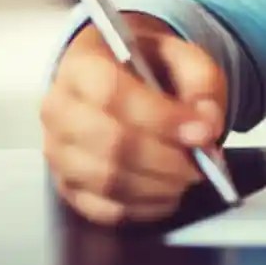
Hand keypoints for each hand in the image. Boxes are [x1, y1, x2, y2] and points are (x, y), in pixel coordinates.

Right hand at [40, 14, 227, 224]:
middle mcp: (59, 108)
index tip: (202, 133)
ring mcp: (58, 151)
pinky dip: (142, 208)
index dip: (161, 118)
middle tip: (201, 163)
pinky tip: (169, 195)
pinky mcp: (67, 185)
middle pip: (108, 143)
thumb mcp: (185, 56)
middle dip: (165, 159)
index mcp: (82, 64)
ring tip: (189, 177)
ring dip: (157, 186)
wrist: (126, 79)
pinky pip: (101, 208)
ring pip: (105, 180)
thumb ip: (202, 82)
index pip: (111, 94)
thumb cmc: (153, 66)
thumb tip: (207, 125)